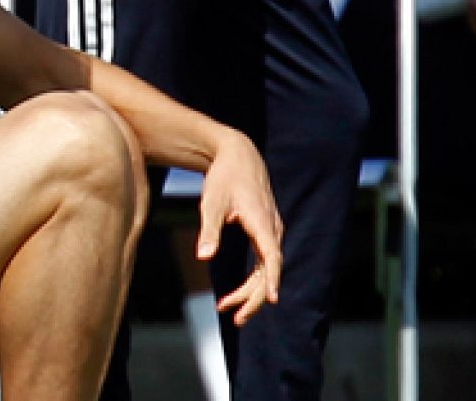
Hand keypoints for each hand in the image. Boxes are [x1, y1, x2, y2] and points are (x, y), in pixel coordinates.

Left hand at [195, 132, 283, 325]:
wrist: (238, 156)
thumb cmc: (223, 178)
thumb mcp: (212, 202)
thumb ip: (209, 230)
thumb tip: (203, 257)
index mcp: (263, 223)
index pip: (272, 257)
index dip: (272, 279)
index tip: (272, 299)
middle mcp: (273, 230)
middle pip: (270, 270)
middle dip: (255, 297)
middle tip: (236, 318)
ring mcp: (272, 231)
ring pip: (267, 269)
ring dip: (251, 291)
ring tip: (227, 309)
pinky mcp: (266, 232)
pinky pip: (264, 262)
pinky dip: (252, 280)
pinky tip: (235, 294)